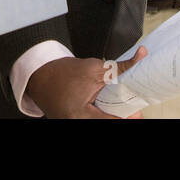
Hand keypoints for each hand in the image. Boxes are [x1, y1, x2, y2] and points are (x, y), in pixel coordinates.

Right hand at [25, 46, 147, 118]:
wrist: (39, 74)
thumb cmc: (63, 72)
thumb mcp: (94, 67)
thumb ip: (120, 67)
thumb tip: (140, 57)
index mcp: (82, 115)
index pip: (113, 120)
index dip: (129, 115)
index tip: (137, 110)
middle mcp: (76, 123)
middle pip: (107, 120)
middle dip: (120, 114)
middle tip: (130, 108)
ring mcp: (72, 123)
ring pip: (100, 119)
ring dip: (110, 113)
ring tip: (118, 106)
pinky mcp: (70, 121)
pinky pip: (91, 118)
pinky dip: (99, 112)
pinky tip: (104, 106)